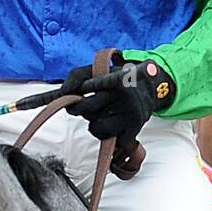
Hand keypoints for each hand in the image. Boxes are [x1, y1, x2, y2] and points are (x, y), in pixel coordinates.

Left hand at [61, 57, 175, 144]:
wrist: (147, 90)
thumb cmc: (115, 81)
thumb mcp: (99, 70)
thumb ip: (76, 76)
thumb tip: (63, 92)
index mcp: (114, 78)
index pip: (88, 85)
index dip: (73, 92)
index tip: (67, 95)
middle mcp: (123, 95)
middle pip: (87, 108)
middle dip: (76, 109)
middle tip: (75, 107)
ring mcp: (129, 114)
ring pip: (96, 127)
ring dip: (93, 124)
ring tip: (99, 114)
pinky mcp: (134, 129)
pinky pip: (109, 139)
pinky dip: (105, 134)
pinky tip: (110, 124)